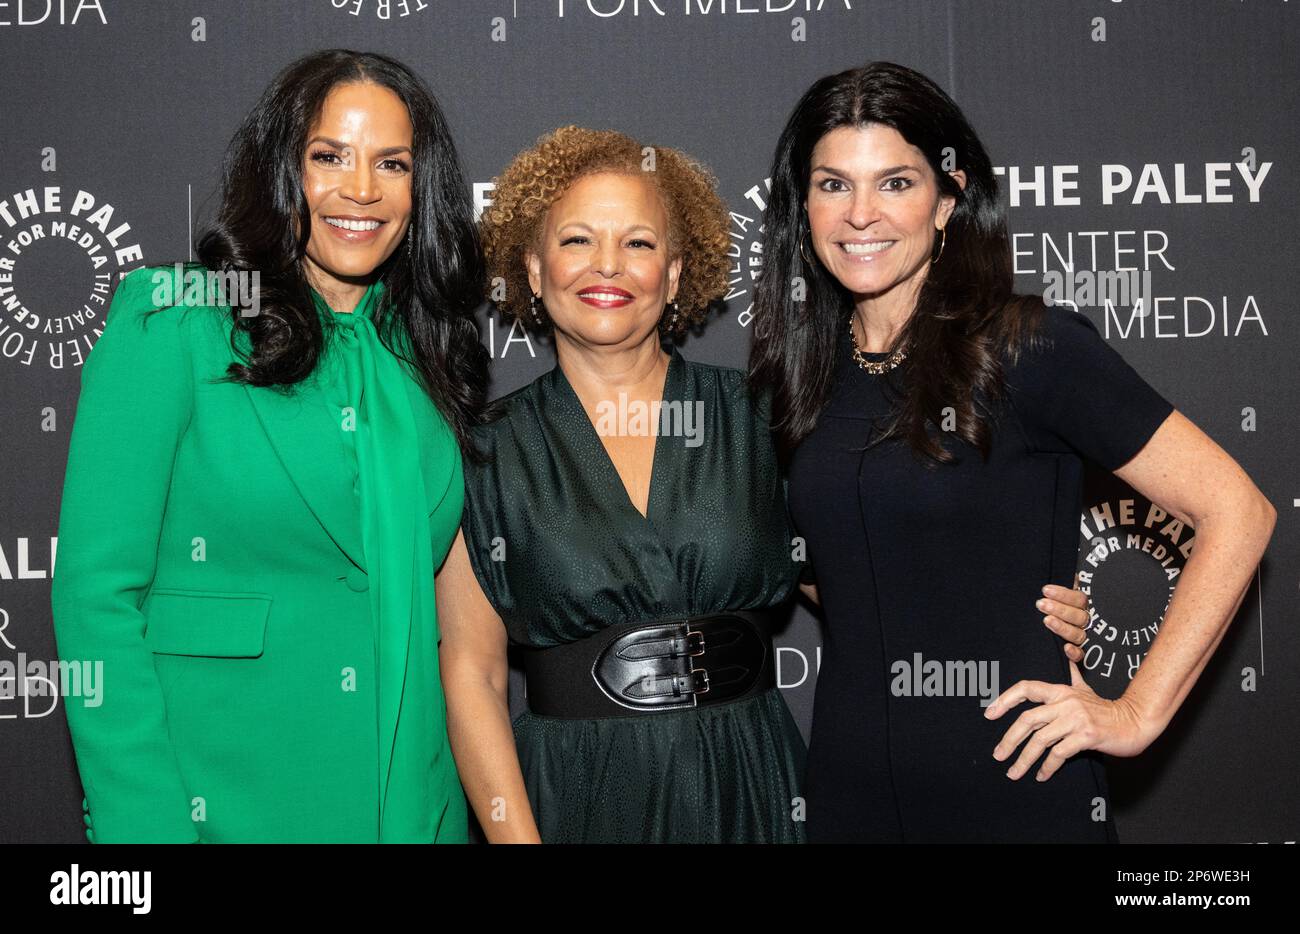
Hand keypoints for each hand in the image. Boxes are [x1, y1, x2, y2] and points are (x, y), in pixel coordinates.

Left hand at [984, 659, 1157, 781]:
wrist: (1135, 722)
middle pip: (1028, 719)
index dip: (1005, 699)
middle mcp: (1066, 702)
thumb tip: (1067, 651)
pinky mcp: (1086, 737)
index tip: (989, 714)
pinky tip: (1041, 775)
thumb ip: (1071, 674)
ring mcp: (1076, 720)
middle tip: (997, 755)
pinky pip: (1059, 754)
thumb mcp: (1084, 688)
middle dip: (1009, 739)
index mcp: (1060, 690)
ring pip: (1040, 740)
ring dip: (1024, 759)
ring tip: (1013, 773)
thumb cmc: (1105, 709)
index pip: (1026, 688)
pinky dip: (1047, 767)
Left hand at [1038, 571, 1089, 662]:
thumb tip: (1062, 573)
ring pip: (1078, 634)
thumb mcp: (1052, 596)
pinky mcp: (1078, 653)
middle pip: (1079, 616)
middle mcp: (1082, 621)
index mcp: (1079, 605)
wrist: (1043, 633)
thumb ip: (1058, 585)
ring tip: (1047, 621)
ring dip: (1063, 627)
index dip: (1064, 594)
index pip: (1079, 599)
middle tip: (1041, 604)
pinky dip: (1074, 653)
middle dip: (1060, 609)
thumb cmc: (1049, 607)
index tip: (1045, 590)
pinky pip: (1081, 655)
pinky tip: (1065, 648)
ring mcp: (1080, 637)